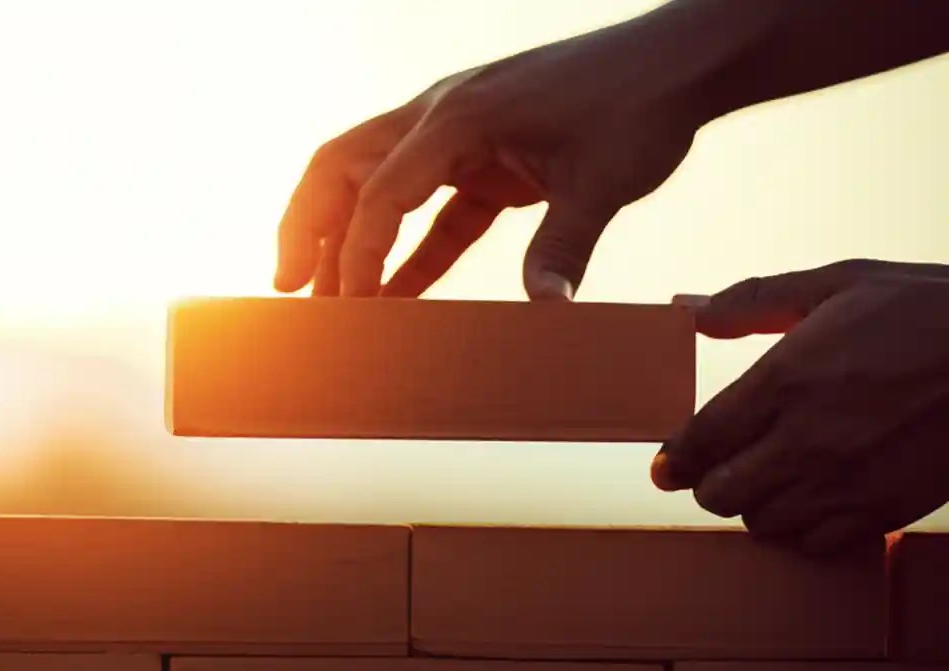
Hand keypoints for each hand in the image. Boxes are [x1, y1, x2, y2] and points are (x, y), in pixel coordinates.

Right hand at [275, 21, 702, 299]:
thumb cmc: (640, 104)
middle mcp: (442, 117)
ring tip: (326, 294)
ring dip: (344, 234)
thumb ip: (564, 247)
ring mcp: (457, 133)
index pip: (381, 192)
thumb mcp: (603, 182)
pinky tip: (398, 294)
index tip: (348, 307)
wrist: (678, 61)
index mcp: (459, 117)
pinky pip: (430, 206)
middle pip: (342, 168)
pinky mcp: (481, 153)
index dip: (357, 254)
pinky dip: (410, 248)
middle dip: (306, 227)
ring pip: (372, 181)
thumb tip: (545, 312)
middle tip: (289, 287)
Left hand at [653, 260, 948, 553]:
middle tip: (713, 470)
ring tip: (763, 482)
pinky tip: (808, 501)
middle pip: (720, 494)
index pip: (699, 441)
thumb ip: (755, 299)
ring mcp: (847, 481)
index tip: (666, 463)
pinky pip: (815, 543)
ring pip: (761, 523)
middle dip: (707, 483)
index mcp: (785, 380)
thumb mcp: (837, 283)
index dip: (674, 458)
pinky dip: (799, 529)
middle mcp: (807, 439)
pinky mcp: (887, 508)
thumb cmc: (926, 310)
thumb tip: (692, 312)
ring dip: (752, 506)